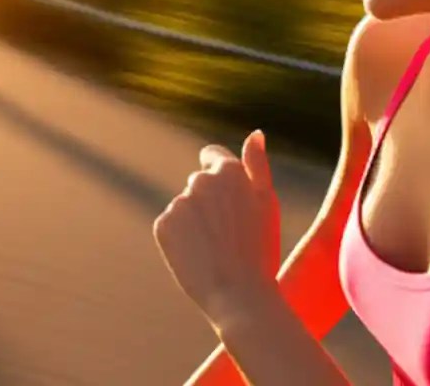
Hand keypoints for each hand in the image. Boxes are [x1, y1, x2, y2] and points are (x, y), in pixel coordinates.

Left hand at [153, 129, 282, 328]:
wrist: (239, 295)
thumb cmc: (260, 249)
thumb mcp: (267, 203)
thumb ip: (258, 164)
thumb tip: (255, 133)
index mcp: (228, 171)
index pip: (212, 156)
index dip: (223, 178)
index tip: (230, 202)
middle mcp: (200, 182)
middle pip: (199, 182)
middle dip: (210, 201)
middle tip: (229, 233)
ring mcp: (179, 204)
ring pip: (185, 206)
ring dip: (196, 220)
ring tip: (215, 247)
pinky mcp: (162, 226)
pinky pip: (171, 224)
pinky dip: (181, 237)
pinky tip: (198, 254)